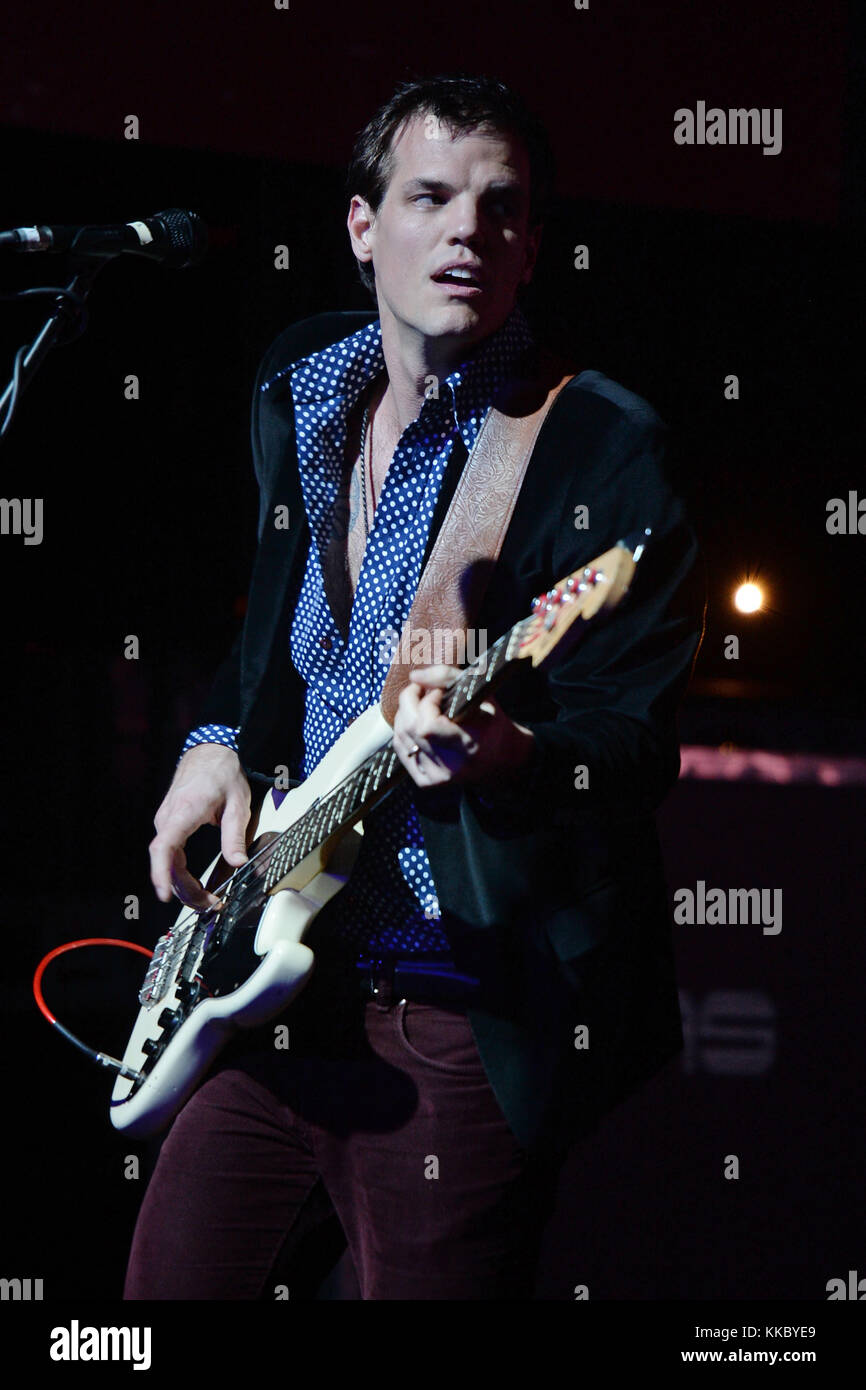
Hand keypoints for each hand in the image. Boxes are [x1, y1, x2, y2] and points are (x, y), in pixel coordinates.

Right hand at [149, 744, 250, 906]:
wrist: (211, 751)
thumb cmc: (223, 773)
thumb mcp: (238, 803)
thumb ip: (235, 835)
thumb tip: (238, 863)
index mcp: (185, 811)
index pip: (164, 847)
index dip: (161, 873)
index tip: (164, 895)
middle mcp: (169, 817)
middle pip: (167, 862)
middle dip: (185, 890)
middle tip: (210, 905)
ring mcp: (166, 820)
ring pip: (167, 860)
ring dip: (183, 884)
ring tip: (206, 900)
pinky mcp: (170, 823)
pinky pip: (169, 853)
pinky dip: (180, 872)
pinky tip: (194, 884)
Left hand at [392, 664, 534, 787]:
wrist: (504, 760)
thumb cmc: (493, 723)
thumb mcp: (481, 694)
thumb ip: (448, 677)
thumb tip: (414, 676)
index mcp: (469, 746)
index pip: (427, 724)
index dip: (427, 702)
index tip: (439, 692)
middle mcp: (450, 767)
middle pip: (409, 729)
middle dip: (409, 701)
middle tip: (421, 690)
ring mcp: (436, 777)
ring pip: (401, 737)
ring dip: (405, 713)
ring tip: (420, 705)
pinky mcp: (426, 782)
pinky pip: (401, 749)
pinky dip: (404, 730)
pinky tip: (417, 722)